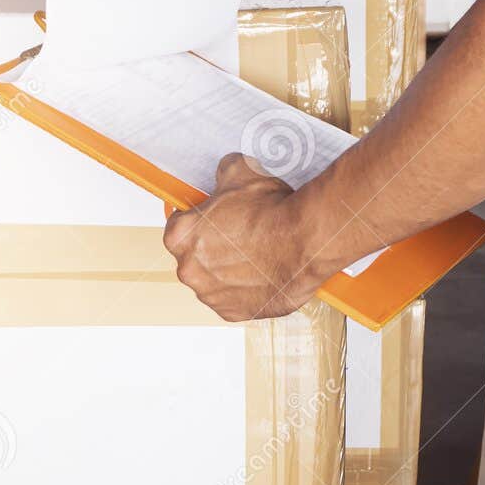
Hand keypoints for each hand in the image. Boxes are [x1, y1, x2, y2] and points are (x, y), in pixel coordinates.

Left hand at [163, 154, 325, 321]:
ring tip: (256, 255)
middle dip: (213, 247)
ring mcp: (210, 295)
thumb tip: (223, 173)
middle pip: (194, 256)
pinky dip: (244, 291)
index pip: (179, 226)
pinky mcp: (233, 313)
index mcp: (180, 236)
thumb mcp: (241, 171)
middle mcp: (188, 270)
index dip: (200, 220)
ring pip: (213, 281)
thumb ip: (222, 172)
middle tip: (241, 235)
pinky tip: (261, 274)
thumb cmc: (272, 210)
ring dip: (228, 271)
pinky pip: (233, 301)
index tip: (214, 219)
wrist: (305, 239)